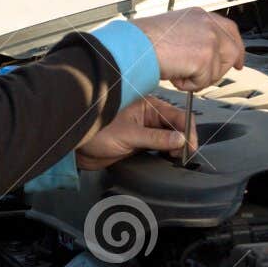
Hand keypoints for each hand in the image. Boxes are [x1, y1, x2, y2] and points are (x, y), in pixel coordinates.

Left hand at [75, 94, 197, 170]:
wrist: (77, 147)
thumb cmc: (96, 132)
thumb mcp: (129, 135)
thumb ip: (157, 138)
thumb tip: (181, 140)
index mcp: (149, 106)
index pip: (178, 116)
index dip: (188, 131)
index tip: (190, 148)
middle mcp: (149, 116)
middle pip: (177, 127)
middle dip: (184, 141)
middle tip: (183, 157)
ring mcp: (145, 130)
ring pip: (170, 138)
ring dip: (176, 148)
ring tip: (177, 159)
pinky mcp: (140, 143)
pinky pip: (160, 147)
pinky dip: (167, 154)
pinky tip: (168, 160)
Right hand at [135, 8, 244, 91]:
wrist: (136, 45)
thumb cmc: (145, 40)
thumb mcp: (176, 29)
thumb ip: (194, 37)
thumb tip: (203, 56)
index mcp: (200, 16)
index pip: (229, 30)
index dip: (236, 48)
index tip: (238, 61)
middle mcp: (208, 25)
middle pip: (232, 51)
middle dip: (222, 69)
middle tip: (206, 78)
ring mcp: (209, 40)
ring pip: (217, 70)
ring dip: (199, 78)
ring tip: (178, 72)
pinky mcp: (205, 58)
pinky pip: (203, 81)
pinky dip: (188, 85)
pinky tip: (175, 76)